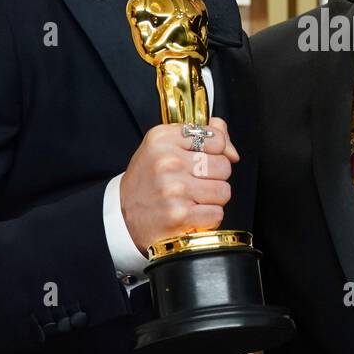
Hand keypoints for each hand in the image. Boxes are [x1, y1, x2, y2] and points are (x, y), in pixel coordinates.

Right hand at [118, 117, 239, 254]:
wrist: (121, 216)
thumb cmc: (147, 180)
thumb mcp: (164, 147)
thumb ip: (202, 136)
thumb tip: (232, 150)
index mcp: (163, 139)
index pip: (217, 138)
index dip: (216, 152)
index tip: (203, 159)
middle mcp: (168, 162)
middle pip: (224, 166)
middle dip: (214, 177)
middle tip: (194, 183)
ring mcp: (174, 189)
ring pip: (224, 191)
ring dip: (212, 199)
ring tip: (192, 199)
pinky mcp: (180, 215)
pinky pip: (216, 214)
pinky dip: (207, 218)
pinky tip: (191, 214)